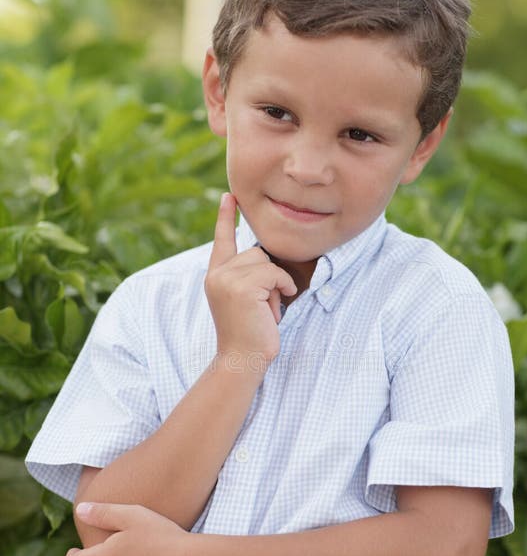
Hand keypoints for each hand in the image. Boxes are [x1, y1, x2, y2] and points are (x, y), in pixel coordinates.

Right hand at [204, 193, 296, 363]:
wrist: (242, 359)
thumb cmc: (250, 334)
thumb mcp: (243, 299)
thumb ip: (247, 277)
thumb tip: (264, 257)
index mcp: (216, 275)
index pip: (223, 240)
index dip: (226, 217)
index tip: (230, 196)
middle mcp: (217, 274)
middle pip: (256, 252)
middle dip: (269, 277)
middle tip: (262, 307)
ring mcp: (226, 280)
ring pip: (265, 262)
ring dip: (275, 286)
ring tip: (265, 310)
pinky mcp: (241, 288)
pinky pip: (274, 274)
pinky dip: (282, 289)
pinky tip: (275, 309)